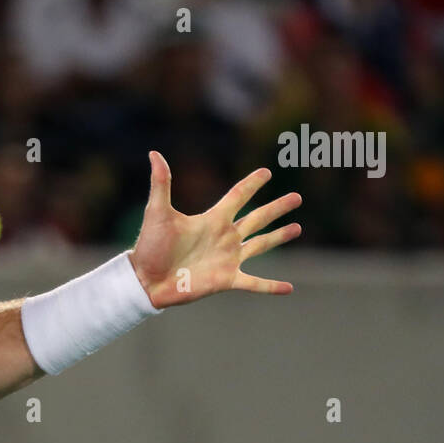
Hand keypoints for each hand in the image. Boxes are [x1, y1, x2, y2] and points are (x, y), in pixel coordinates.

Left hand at [129, 151, 301, 308]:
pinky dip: (271, 286)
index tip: (267, 172)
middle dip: (277, 208)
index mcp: (212, 220)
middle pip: (257, 218)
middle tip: (297, 197)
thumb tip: (154, 154)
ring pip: (261, 245)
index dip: (252, 184)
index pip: (237, 196)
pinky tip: (289, 288)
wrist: (145, 279)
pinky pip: (254, 283)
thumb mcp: (157, 212)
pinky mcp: (226, 280)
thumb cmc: (150, 246)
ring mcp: (227, 259)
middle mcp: (224, 237)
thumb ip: (161, 183)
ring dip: (279, 237)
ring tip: (298, 228)